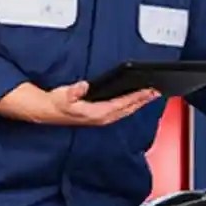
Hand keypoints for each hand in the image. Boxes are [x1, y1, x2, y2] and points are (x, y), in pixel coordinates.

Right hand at [35, 81, 159, 125]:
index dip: (137, 97)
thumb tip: (83, 86)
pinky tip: (136, 100)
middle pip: (128, 109)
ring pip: (126, 111)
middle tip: (157, 92)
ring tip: (151, 95)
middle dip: (143, 100)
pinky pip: (121, 111)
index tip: (148, 91)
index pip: (122, 103)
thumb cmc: (58, 103)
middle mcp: (102, 118)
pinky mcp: (101, 117)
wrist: (49, 112)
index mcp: (97, 113)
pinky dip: (131, 105)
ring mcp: (103, 118)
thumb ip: (73, 91)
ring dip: (139, 103)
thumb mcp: (63, 96)